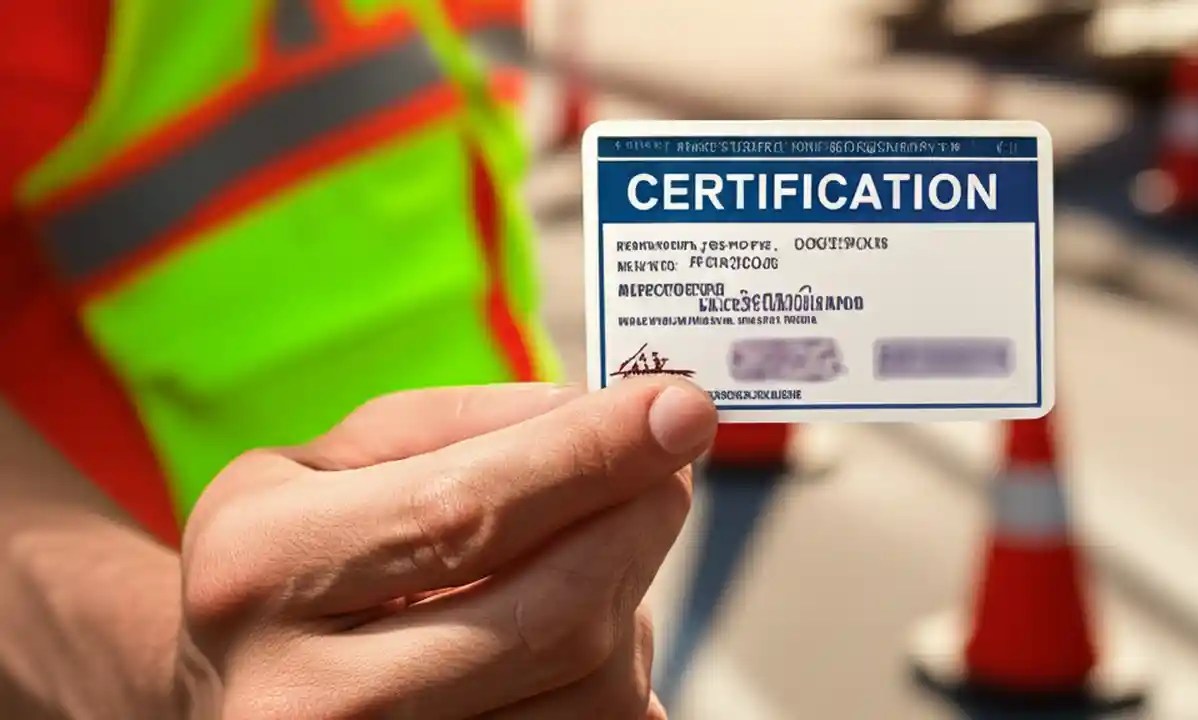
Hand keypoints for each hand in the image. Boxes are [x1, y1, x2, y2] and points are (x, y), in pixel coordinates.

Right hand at [177, 377, 716, 718]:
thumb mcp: (335, 456)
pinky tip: (575, 624)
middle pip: (553, 615)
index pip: (469, 512)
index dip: (594, 457)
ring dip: (631, 598)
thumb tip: (611, 414)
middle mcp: (305, 697)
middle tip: (671, 464)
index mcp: (266, 567)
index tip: (682, 408)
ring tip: (594, 549)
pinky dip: (616, 664)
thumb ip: (466, 423)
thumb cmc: (297, 554)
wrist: (242, 683)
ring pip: (592, 687)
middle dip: (641, 521)